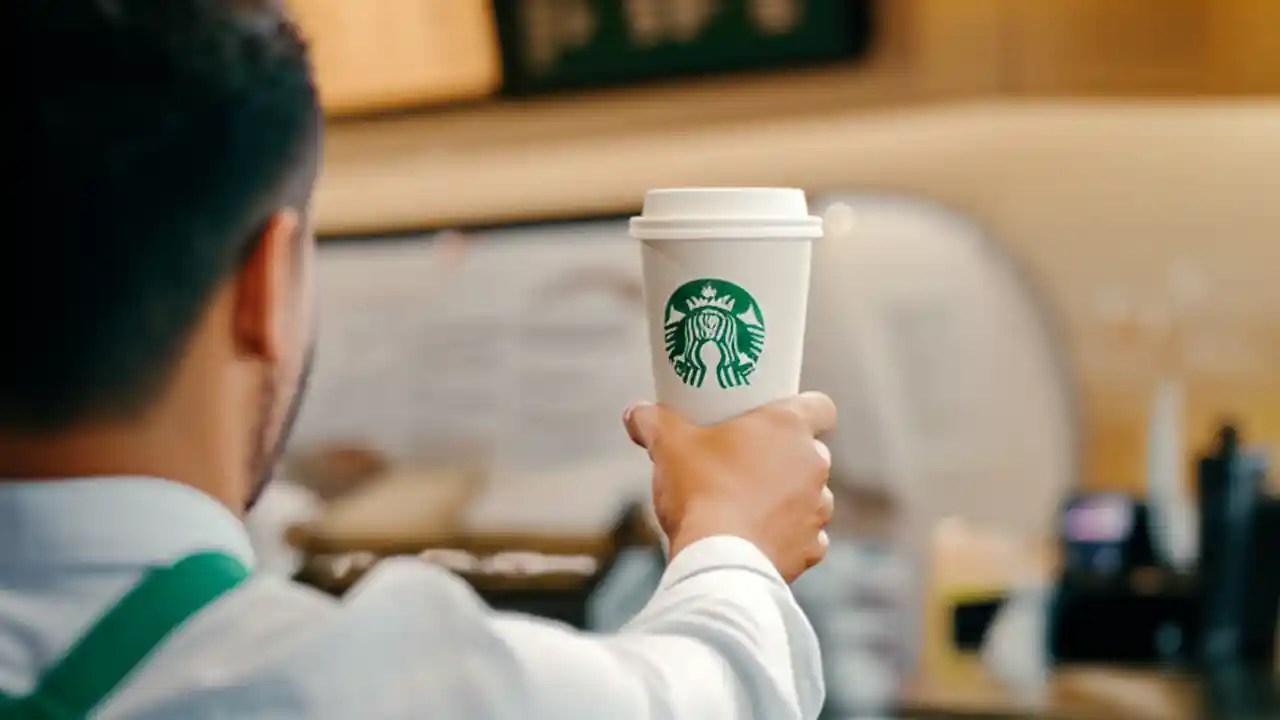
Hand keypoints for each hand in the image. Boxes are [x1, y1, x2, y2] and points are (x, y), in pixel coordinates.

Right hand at [623, 393, 836, 582]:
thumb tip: (634, 412)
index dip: (804, 409)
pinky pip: (807, 537)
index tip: (778, 418)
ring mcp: (818, 509)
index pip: (820, 406)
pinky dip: (788, 536)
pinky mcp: (811, 548)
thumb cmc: (700, 490)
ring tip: (751, 504)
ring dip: (789, 497)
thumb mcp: (667, 445)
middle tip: (750, 461)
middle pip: (810, 452)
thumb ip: (652, 421)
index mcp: (789, 427)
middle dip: (786, 457)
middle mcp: (814, 464)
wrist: (718, 559)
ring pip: (811, 495)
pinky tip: (760, 537)